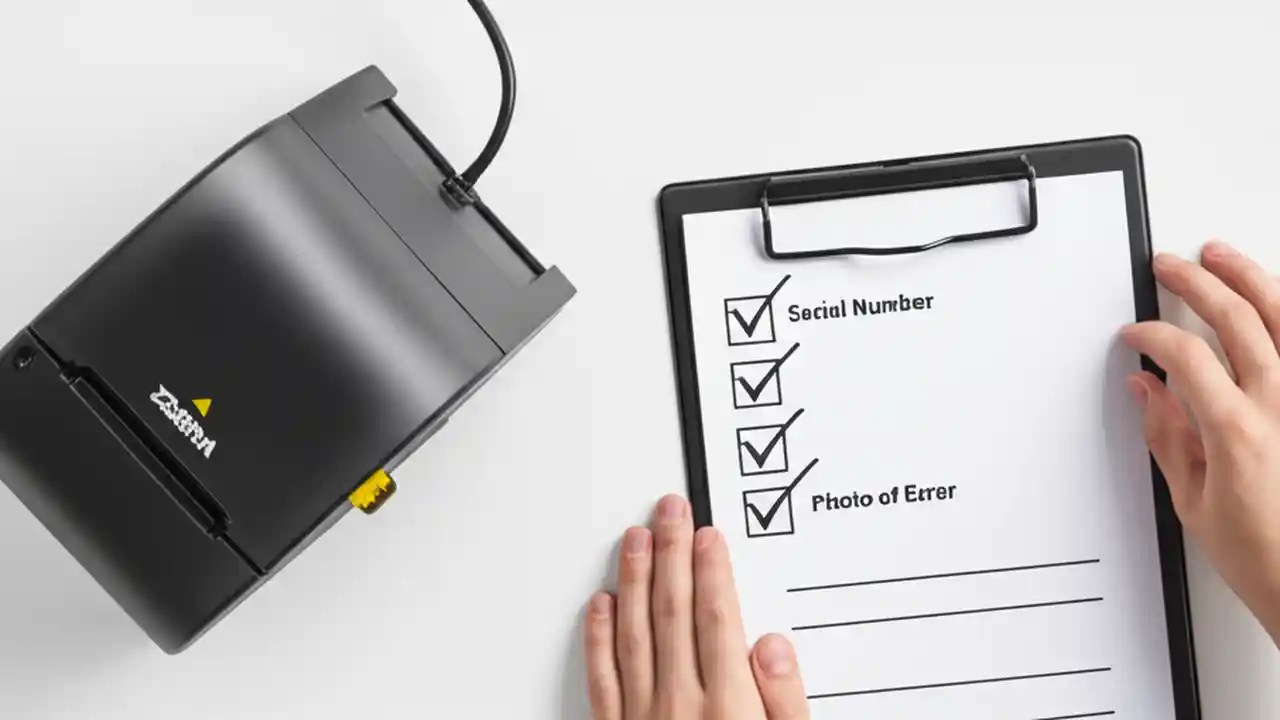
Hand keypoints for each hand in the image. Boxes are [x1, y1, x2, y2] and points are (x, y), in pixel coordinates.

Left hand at [584, 495, 809, 718]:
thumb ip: (784, 700)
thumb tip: (774, 648)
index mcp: (729, 706)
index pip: (716, 618)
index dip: (712, 570)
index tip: (708, 536)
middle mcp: (681, 706)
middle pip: (673, 611)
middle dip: (672, 553)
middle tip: (669, 513)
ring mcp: (643, 718)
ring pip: (635, 633)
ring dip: (635, 579)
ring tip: (635, 539)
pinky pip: (602, 678)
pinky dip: (600, 636)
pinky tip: (602, 604)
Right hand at [1122, 240, 1279, 643]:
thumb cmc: (1267, 556)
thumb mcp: (1195, 502)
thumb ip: (1168, 437)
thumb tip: (1147, 393)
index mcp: (1237, 430)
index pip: (1184, 356)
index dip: (1152, 336)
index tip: (1136, 335)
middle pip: (1235, 318)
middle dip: (1195, 282)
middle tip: (1171, 266)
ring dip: (1248, 278)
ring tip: (1221, 257)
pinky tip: (1272, 302)